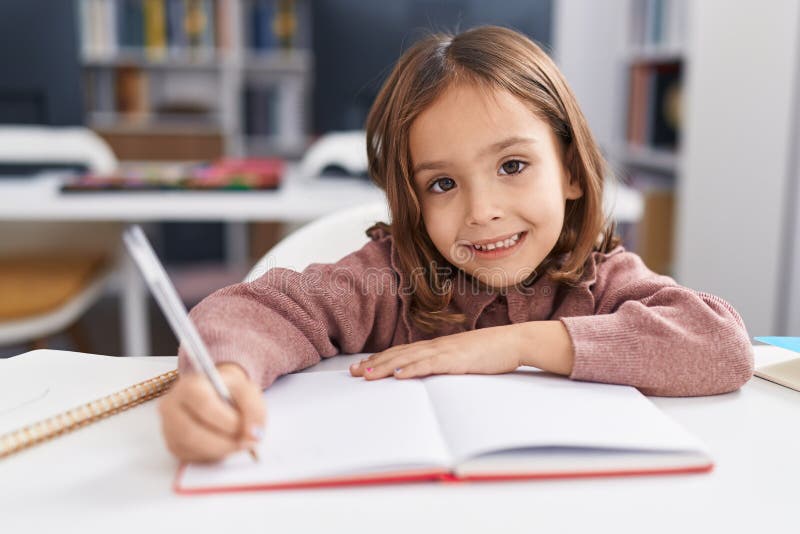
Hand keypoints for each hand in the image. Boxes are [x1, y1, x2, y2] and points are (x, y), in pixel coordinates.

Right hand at [159, 363, 266, 462]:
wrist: (216, 393)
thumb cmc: (229, 391)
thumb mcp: (247, 390)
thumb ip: (254, 409)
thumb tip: (254, 434)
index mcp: (189, 386)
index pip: (204, 405)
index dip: (228, 421)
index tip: (247, 428)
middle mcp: (171, 406)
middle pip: (191, 432)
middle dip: (224, 443)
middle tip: (245, 443)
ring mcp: (169, 427)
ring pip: (190, 448)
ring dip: (220, 451)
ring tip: (238, 444)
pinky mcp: (173, 445)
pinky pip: (191, 457)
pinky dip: (212, 456)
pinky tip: (224, 446)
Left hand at [349, 325, 520, 379]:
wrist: (515, 341)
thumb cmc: (492, 351)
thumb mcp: (463, 358)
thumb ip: (446, 364)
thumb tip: (431, 373)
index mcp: (437, 346)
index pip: (402, 352)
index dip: (380, 359)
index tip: (362, 367)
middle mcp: (436, 346)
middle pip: (398, 354)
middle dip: (374, 363)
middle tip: (352, 372)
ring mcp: (446, 351)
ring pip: (408, 359)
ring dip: (385, 366)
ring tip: (366, 374)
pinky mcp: (457, 359)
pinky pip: (430, 364)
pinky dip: (412, 369)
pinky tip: (398, 374)